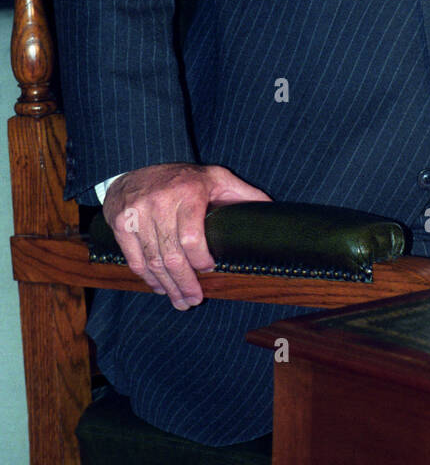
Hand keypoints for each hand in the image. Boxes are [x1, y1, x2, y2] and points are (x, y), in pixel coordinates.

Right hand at [103, 163, 271, 309]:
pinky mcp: (121, 223)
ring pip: (153, 261)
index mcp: (188, 192)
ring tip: (179, 300)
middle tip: (194, 300)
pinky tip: (159, 286)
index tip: (209, 268)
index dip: (200, 259)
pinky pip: (134, 258)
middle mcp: (159, 202)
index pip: (191, 237)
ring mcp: (137, 213)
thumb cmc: (184, 177)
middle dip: (185, 283)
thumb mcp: (217, 177)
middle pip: (172, 255)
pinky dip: (147, 278)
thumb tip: (272, 210)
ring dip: (167, 286)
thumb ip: (244, 194)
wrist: (137, 164)